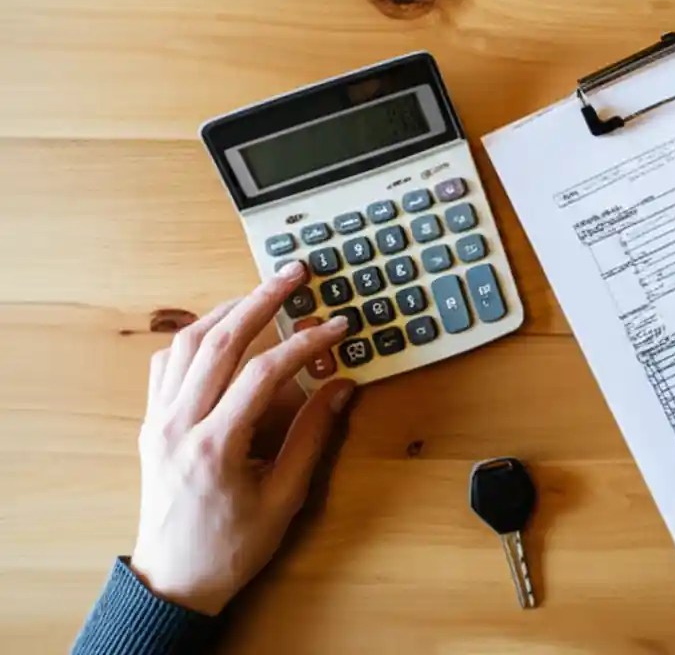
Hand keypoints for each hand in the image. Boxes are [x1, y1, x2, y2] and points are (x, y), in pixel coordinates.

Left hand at [130, 262, 354, 614]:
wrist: (174, 580)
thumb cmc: (230, 548)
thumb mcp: (284, 498)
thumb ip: (312, 438)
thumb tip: (341, 389)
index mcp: (215, 446)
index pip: (264, 373)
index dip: (306, 344)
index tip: (337, 326)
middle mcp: (179, 425)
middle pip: (218, 341)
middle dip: (261, 300)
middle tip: (293, 274)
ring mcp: (159, 422)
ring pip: (185, 344)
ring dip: (225, 312)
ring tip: (261, 294)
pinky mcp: (152, 424)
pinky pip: (166, 365)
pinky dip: (193, 339)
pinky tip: (220, 333)